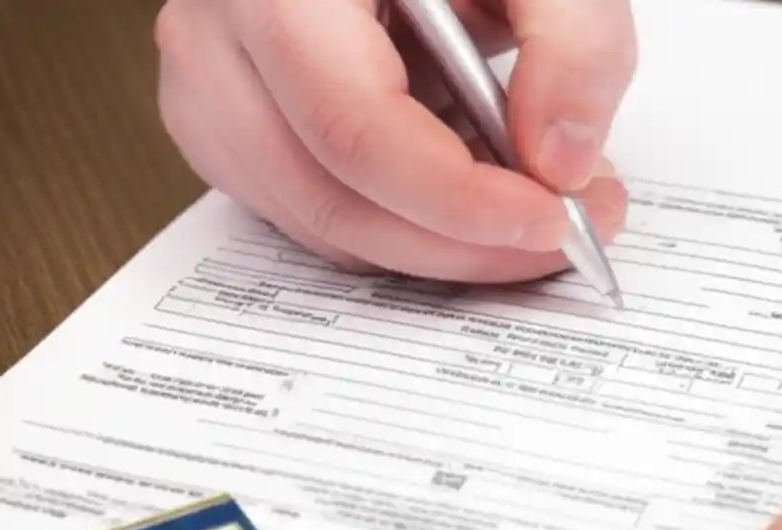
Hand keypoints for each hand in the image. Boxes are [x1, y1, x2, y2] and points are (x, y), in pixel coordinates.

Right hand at [154, 0, 634, 280]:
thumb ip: (574, 41)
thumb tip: (565, 164)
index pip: (357, 127)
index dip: (461, 200)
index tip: (554, 220)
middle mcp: (217, 34)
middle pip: (335, 199)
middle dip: (466, 243)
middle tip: (567, 233)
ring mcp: (207, 87)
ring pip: (321, 223)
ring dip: (437, 242)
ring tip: (528, 201)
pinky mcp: (224, 124)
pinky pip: (310, 212)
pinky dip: (397, 222)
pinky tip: (463, 186)